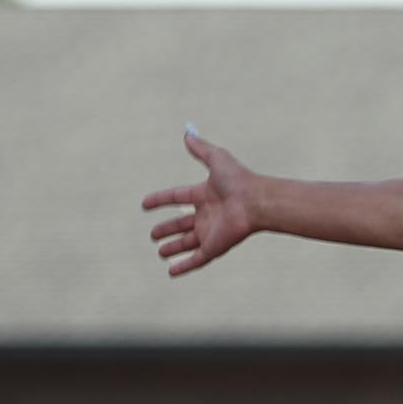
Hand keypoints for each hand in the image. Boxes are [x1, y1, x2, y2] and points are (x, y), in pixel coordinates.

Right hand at [143, 125, 259, 276]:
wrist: (258, 202)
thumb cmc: (240, 180)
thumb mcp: (217, 158)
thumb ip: (201, 148)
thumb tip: (188, 131)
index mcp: (205, 194)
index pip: (177, 197)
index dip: (160, 200)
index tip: (144, 204)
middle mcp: (207, 214)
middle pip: (182, 224)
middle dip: (167, 229)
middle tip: (153, 235)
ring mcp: (210, 232)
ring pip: (187, 243)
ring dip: (173, 248)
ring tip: (160, 252)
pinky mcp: (214, 247)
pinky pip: (196, 260)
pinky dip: (183, 267)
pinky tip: (171, 272)